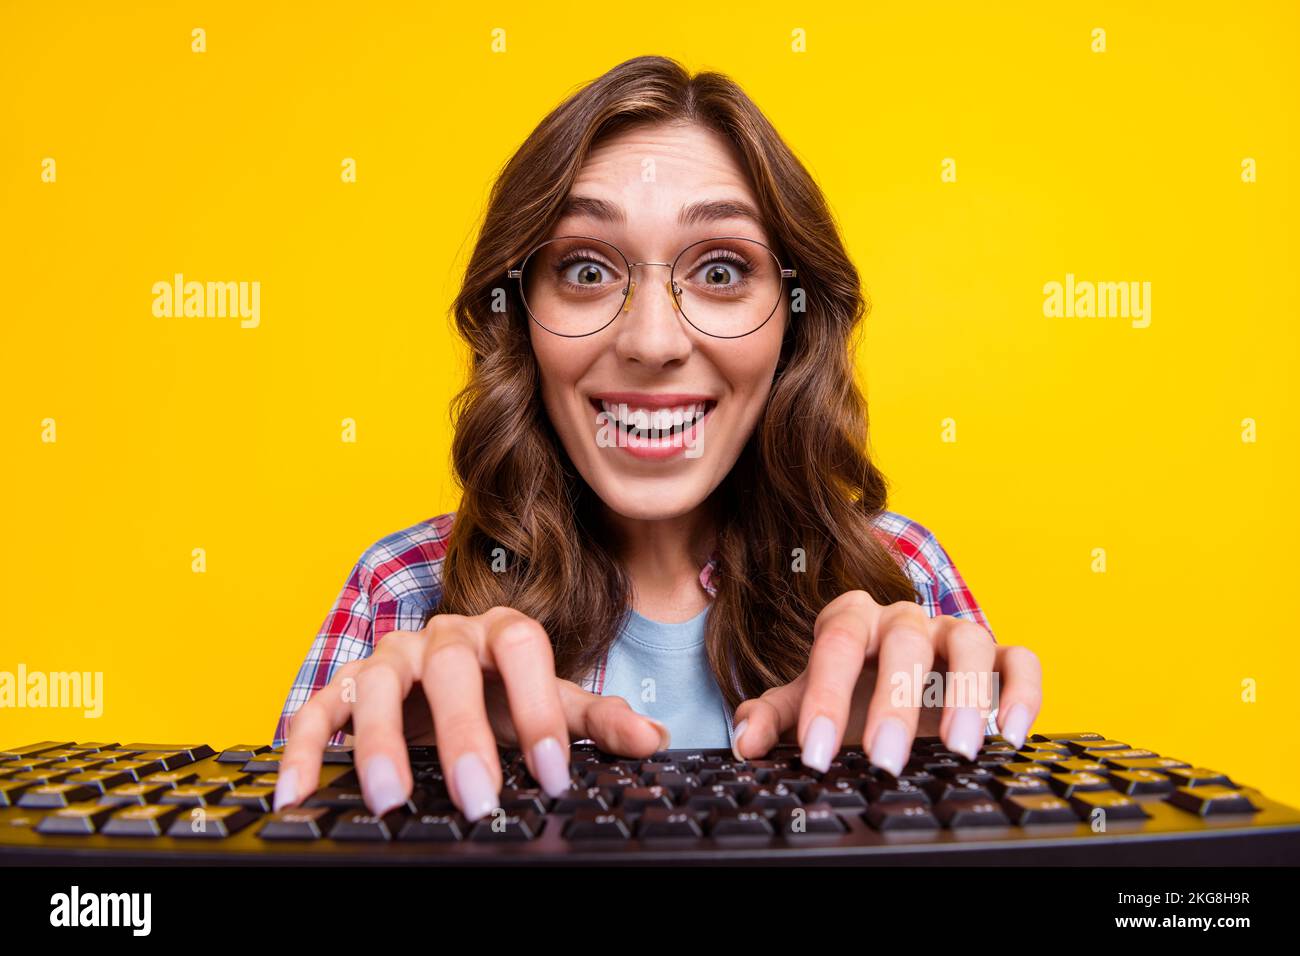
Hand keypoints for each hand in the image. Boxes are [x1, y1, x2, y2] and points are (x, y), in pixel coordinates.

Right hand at [277, 606, 671, 820]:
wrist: (449, 679)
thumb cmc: (505, 695)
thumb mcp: (554, 703)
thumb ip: (600, 720)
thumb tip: (654, 739)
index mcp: (502, 632)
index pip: (525, 649)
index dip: (539, 709)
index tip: (553, 774)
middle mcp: (443, 637)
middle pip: (450, 668)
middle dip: (465, 735)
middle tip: (479, 798)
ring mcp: (390, 658)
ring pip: (379, 686)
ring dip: (382, 743)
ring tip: (391, 799)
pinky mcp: (346, 685)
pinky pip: (318, 709)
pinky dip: (302, 748)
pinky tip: (296, 793)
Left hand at [729, 590, 1041, 774]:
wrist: (894, 687)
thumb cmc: (849, 692)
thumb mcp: (807, 702)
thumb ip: (775, 716)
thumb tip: (746, 741)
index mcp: (851, 619)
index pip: (836, 641)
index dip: (825, 695)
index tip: (815, 755)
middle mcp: (904, 618)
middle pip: (904, 642)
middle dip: (895, 703)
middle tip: (885, 761)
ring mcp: (954, 633)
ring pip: (970, 642)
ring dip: (968, 694)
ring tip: (961, 750)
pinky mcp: (998, 657)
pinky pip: (1020, 660)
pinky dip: (1022, 691)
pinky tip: (1010, 734)